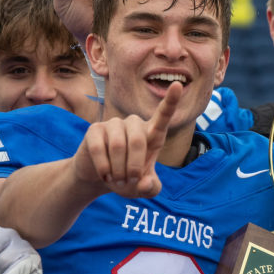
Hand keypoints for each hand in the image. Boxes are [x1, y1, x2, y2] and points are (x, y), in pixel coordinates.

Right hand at [74, 81, 180, 197]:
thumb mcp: (142, 188)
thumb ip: (151, 188)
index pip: (163, 116)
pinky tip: (104, 175)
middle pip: (138, 140)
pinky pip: (99, 148)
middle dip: (133, 167)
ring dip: (118, 170)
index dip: (170, 101)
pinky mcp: (95, 130)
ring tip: (116, 181)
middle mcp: (134, 124)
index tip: (178, 85)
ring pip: (118, 145)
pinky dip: (103, 168)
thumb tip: (145, 183)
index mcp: (151, 134)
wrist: (99, 178)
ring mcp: (114, 124)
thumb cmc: (126, 179)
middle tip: (128, 182)